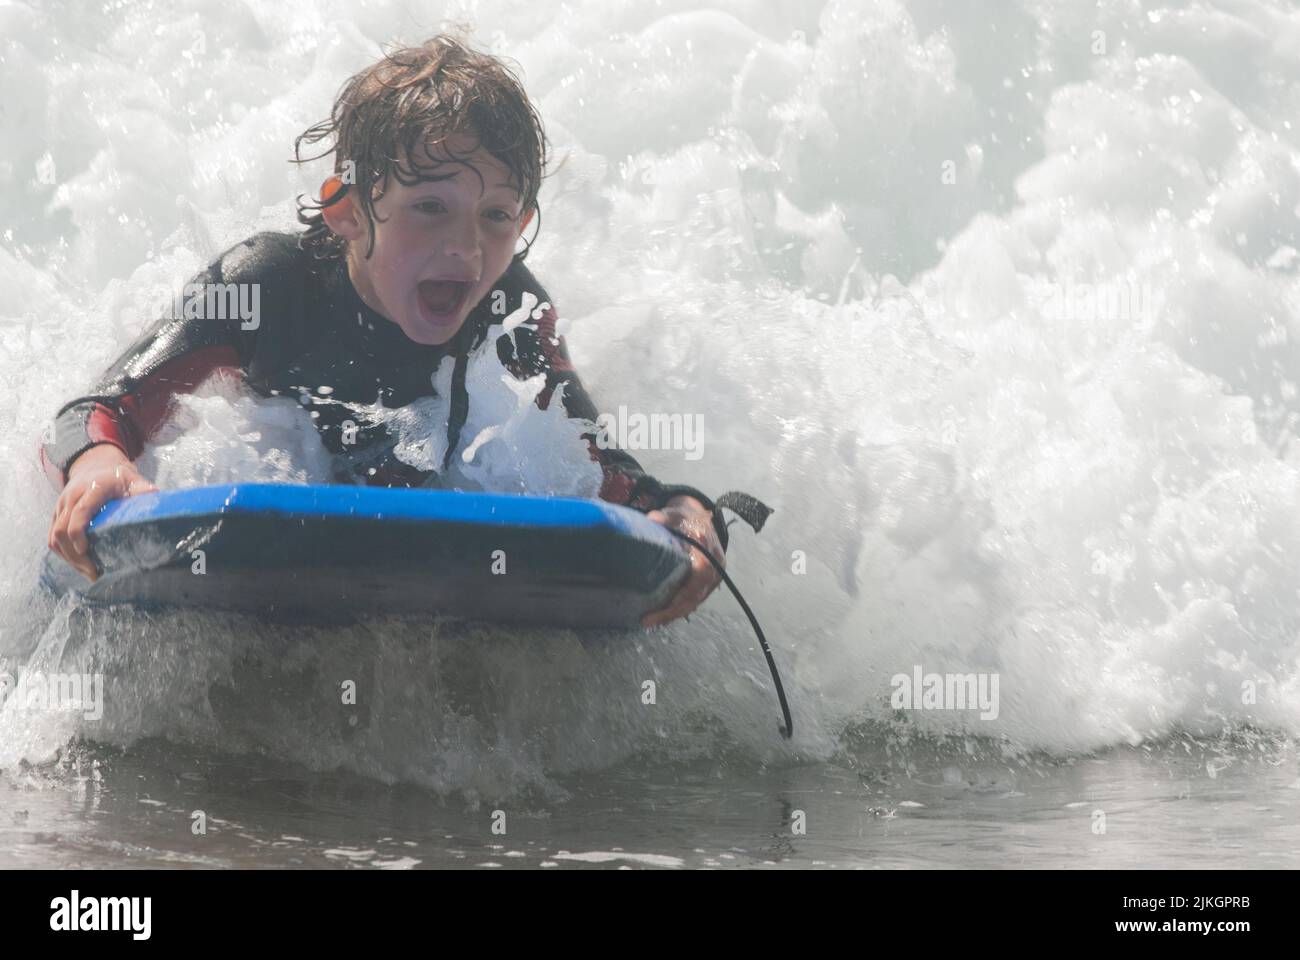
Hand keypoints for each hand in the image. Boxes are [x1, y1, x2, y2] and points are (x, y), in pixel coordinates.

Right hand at [48, 444, 156, 581]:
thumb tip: (155, 494)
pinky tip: (80, 565)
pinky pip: (52, 537)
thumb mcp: (133, 479)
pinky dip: (64, 553)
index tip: (84, 550)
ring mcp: (61, 506)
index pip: (80, 511)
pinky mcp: (56, 515)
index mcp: (93, 488)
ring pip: (54, 536)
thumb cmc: (119, 478)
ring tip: (89, 572)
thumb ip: (143, 489)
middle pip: (62, 529)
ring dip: (69, 558)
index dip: (78, 531)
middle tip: (93, 572)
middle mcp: (72, 497)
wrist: (96, 466)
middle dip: (75, 554)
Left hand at [642, 495, 723, 627]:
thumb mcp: (675, 513)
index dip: (682, 594)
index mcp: (708, 550)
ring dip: (673, 614)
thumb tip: (652, 520)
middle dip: (672, 612)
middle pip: (695, 597)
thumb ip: (664, 518)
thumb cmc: (686, 518)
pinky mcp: (708, 583)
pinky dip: (678, 609)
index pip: (699, 577)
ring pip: (695, 602)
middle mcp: (715, 567)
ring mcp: (713, 577)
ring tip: (651, 622)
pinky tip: (662, 615)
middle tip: (648, 621)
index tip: (661, 606)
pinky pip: (694, 600)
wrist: (701, 519)